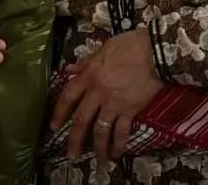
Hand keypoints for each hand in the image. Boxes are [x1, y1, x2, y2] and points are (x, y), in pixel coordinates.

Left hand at [51, 29, 162, 163]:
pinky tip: (117, 153)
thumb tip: (68, 69)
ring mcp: (113, 102)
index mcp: (89, 75)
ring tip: (97, 161)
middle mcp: (97, 92)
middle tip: (70, 154)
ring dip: (97, 148)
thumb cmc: (129, 46)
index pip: (68, 97)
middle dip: (74, 139)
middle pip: (81, 119)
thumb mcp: (103, 49)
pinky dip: (119, 144)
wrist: (153, 51)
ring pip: (100, 130)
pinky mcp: (129, 109)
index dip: (59, 112)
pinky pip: (121, 131)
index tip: (54, 126)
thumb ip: (85, 62)